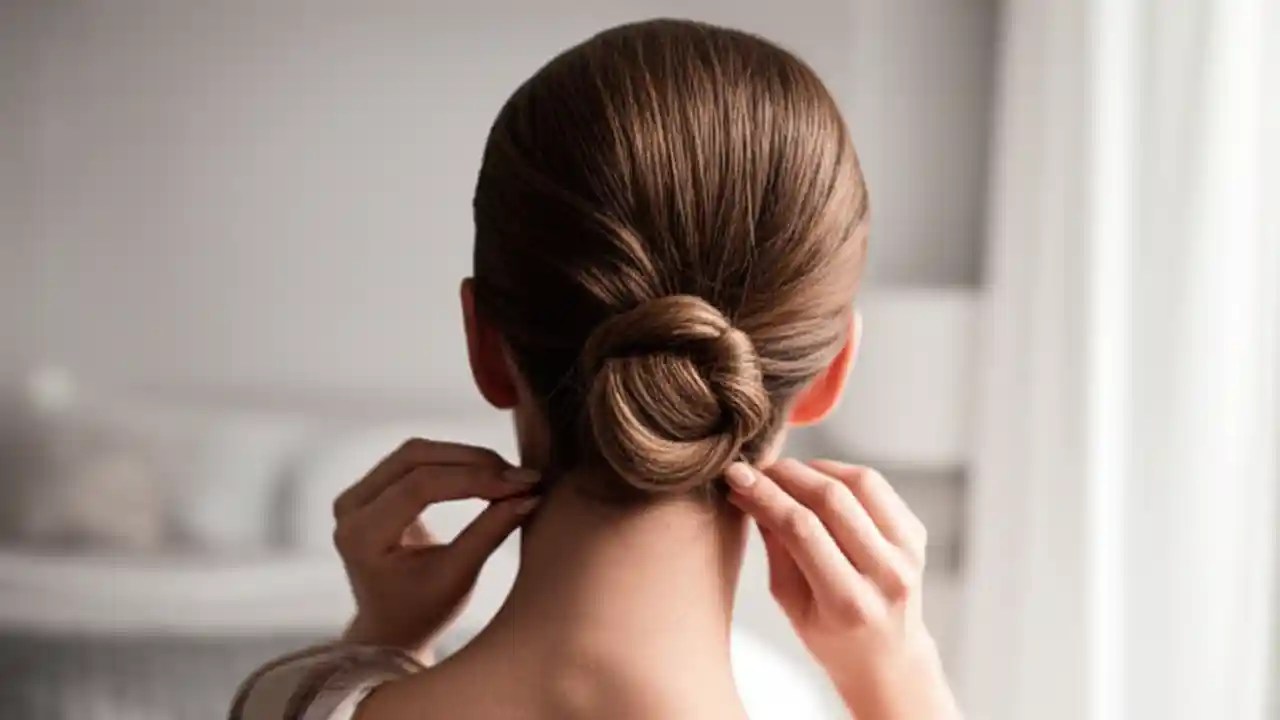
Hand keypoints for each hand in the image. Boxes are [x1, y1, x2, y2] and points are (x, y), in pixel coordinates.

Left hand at [332, 438, 540, 659]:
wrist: (391, 628)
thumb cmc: (423, 612)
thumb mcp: (458, 577)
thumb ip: (489, 532)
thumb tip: (530, 495)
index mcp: (362, 535)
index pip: (420, 486)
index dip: (474, 479)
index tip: (521, 483)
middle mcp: (349, 508)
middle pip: (414, 458)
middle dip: (472, 461)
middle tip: (518, 475)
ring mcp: (356, 495)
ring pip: (416, 453)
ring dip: (466, 457)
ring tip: (507, 474)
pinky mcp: (371, 488)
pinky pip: (414, 461)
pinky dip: (454, 462)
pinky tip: (486, 473)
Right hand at [725, 459, 959, 719]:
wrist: (888, 657)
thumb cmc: (830, 636)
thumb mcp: (790, 602)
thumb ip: (775, 546)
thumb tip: (750, 491)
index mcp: (848, 603)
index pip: (802, 530)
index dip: (766, 495)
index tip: (737, 476)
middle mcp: (886, 574)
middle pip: (832, 499)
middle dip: (787, 475)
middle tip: (758, 469)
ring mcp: (908, 552)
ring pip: (860, 482)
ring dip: (816, 468)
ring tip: (788, 475)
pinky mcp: (916, 534)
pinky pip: (877, 487)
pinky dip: (842, 474)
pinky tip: (819, 482)